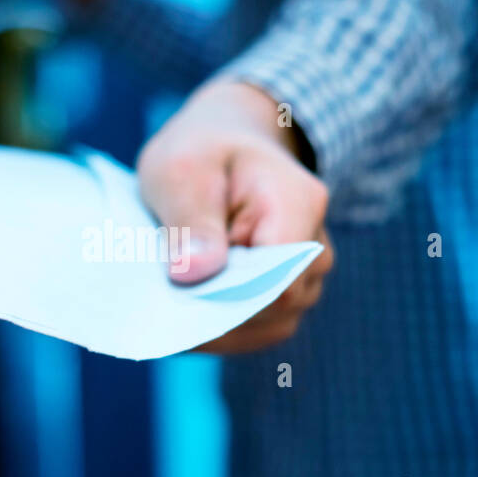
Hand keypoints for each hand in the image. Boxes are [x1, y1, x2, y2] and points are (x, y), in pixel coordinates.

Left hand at [136, 81, 333, 352]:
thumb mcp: (180, 171)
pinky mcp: (288, 296)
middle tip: (161, 294)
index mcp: (298, 204)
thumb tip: (193, 275)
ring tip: (173, 295)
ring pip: (267, 326)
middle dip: (216, 310)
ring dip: (216, 322)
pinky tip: (188, 306)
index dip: (228, 297)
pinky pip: (259, 329)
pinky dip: (221, 326)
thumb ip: (190, 222)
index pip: (277, 280)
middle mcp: (317, 247)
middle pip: (274, 309)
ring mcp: (307, 276)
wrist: (223, 147)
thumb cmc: (201, 152)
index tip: (176, 292)